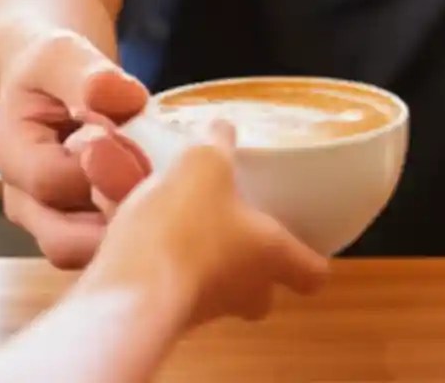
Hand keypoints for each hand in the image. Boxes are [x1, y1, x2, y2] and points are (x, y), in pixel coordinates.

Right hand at [0, 31, 150, 268]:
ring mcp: (51, 223)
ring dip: (131, 235)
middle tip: (161, 190)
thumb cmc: (51, 69)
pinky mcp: (82, 231)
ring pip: (88, 255)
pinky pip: (108, 251)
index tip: (137, 143)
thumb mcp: (61, 54)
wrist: (48, 86)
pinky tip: (170, 209)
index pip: (52, 181)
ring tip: (169, 202)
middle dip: (116, 219)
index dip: (100, 167)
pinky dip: (139, 236)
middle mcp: (25, 200)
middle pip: (63, 238)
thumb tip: (120, 95)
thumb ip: (85, 73)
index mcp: (12, 155)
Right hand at [83, 122, 329, 325]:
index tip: (304, 245)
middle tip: (238, 236)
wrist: (131, 288)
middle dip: (253, 269)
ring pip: (218, 293)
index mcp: (271, 254)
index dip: (311, 261)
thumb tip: (223, 128)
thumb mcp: (204, 164)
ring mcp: (206, 310)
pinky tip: (143, 240)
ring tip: (181, 229)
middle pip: (263, 292)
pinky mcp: (166, 317)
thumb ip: (218, 144)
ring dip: (206, 267)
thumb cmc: (187, 225)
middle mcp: (246, 291)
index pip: (313, 274)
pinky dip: (165, 269)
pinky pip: (175, 290)